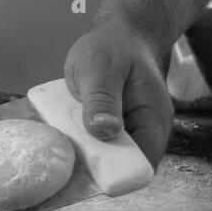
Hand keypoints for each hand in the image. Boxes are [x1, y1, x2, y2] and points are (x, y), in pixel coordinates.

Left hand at [63, 21, 172, 168]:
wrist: (120, 35)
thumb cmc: (114, 47)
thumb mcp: (101, 69)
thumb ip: (102, 99)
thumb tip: (104, 131)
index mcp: (153, 120)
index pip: (140, 165)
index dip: (115, 175)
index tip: (83, 173)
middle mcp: (145, 131)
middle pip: (121, 166)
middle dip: (93, 166)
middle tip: (62, 158)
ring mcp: (128, 131)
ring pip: (106, 157)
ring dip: (83, 153)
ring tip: (58, 145)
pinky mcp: (111, 129)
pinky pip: (96, 144)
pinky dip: (79, 142)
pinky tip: (61, 135)